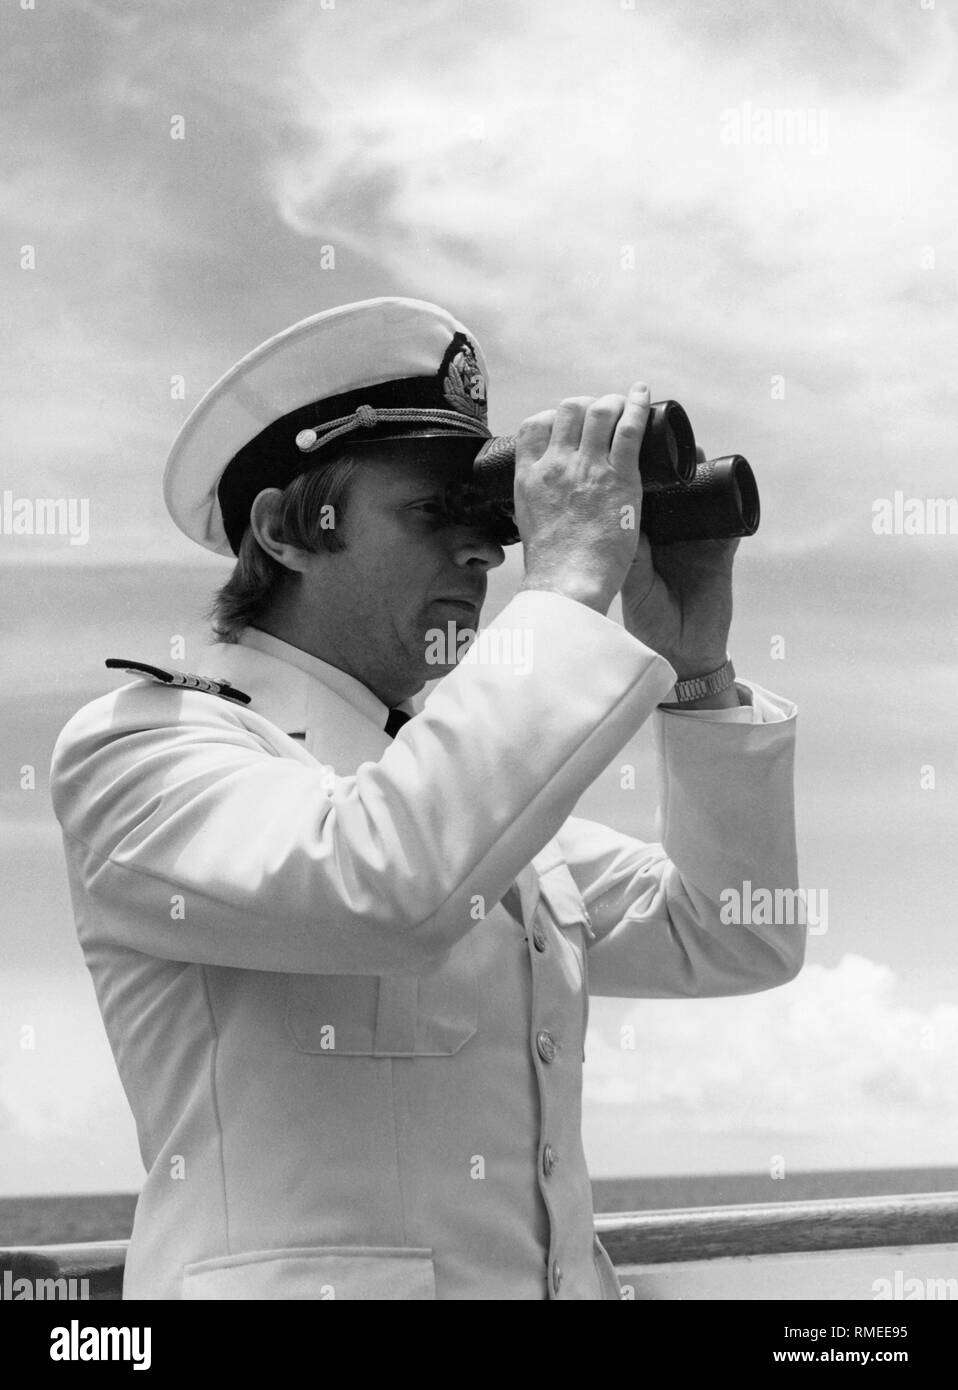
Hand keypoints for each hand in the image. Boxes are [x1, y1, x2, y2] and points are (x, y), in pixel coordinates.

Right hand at [515, 384, 650, 613]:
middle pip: (568, 410)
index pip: (533, 426)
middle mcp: (555, 465)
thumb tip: (550, 506)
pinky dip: (637, 405)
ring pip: (599, 410)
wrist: (566, 583)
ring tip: (625, 404)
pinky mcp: (619, 477)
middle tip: (602, 413)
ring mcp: (587, 468)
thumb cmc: (553, 568)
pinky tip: (643, 394)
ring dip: (614, 401)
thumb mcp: (530, 528)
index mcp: (529, 478)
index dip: (553, 417)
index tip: (568, 423)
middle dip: (587, 403)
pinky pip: (629, 428)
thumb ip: (539, 506)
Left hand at [621, 446, 738, 678]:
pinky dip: (731, 501)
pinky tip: (730, 481)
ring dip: (701, 475)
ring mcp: (696, 541)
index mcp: (640, 540)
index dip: (635, 474)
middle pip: (671, 492)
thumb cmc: (650, 622)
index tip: (631, 449)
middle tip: (670, 439)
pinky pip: (730, 520)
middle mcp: (668, 536)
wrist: (684, 653)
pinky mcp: (722, 552)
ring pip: (700, 499)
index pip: (637, 499)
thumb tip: (617, 517)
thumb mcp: (634, 584)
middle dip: (672, 466)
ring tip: (698, 451)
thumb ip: (630, 554)